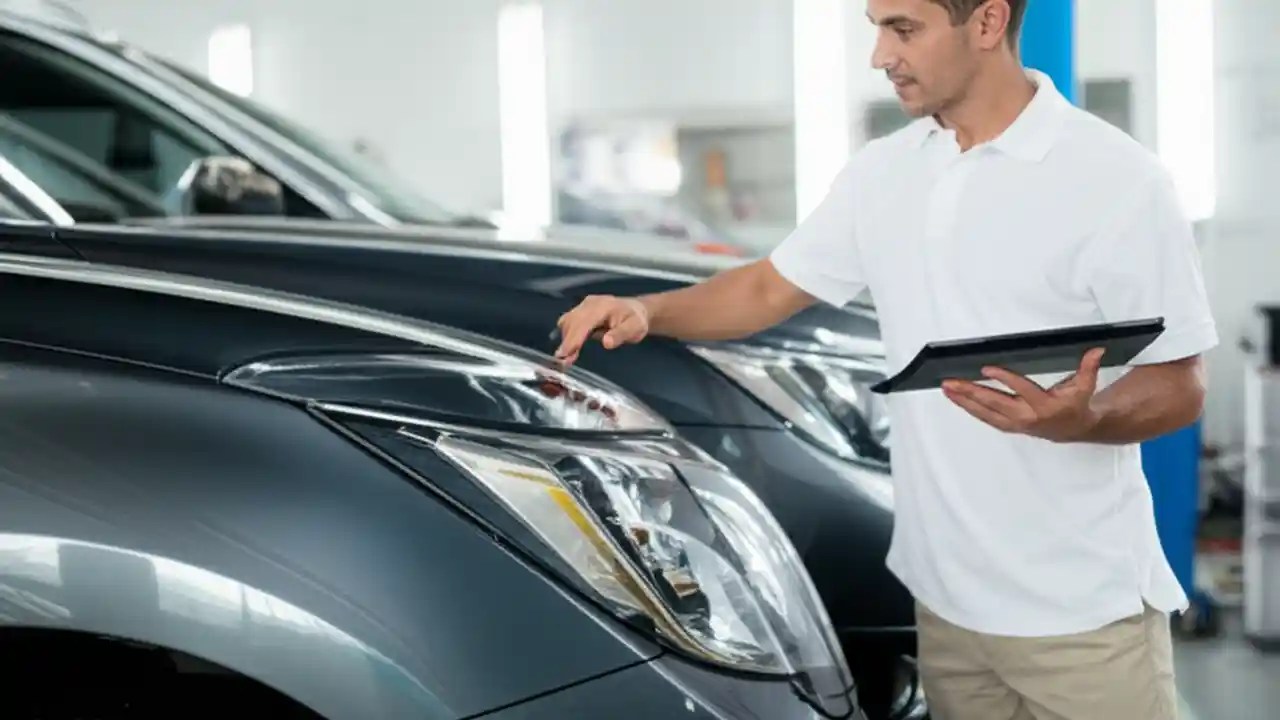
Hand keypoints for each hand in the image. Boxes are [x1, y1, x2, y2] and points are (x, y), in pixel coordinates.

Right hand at [554, 295, 650, 364]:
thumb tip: (606, 343)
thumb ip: (620, 335)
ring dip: (565, 339)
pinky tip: (569, 350)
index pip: (583, 322)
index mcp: (603, 306)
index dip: (573, 339)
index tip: (565, 354)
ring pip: (567, 322)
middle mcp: (590, 303)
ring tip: (566, 359)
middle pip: (571, 321)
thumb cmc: (635, 321)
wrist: (636, 310)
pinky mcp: (580, 310)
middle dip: (566, 342)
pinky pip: (568, 322)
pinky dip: (566, 336)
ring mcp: (583, 306)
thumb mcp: (635, 329)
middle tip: (564, 362)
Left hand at [941, 348, 1105, 442]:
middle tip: (952, 382)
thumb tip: (1096, 350)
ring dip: (964, 401)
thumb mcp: (1086, 386)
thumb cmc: (1076, 405)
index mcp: (1044, 406)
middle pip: (994, 403)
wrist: (1075, 429)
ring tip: (947, 389)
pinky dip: (969, 408)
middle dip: (971, 392)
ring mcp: (1015, 423)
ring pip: (985, 413)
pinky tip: (956, 399)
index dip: (1004, 379)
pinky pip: (985, 418)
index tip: (986, 368)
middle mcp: (1026, 417)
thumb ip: (1088, 367)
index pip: (1020, 390)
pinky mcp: (1009, 426)